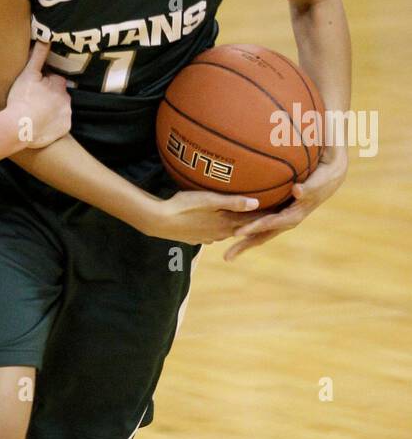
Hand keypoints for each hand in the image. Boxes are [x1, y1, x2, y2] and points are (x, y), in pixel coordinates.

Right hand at [5, 40, 70, 147]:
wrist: (19, 128)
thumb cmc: (21, 99)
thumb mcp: (28, 74)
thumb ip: (38, 56)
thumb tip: (46, 37)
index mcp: (59, 84)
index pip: (55, 80)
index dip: (44, 83)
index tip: (34, 89)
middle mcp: (67, 98)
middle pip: (59, 95)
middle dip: (50, 97)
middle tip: (34, 102)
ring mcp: (67, 114)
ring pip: (61, 109)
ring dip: (52, 110)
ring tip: (36, 114)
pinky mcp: (65, 128)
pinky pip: (62, 124)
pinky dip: (54, 123)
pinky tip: (42, 124)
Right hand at [144, 188, 261, 243]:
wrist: (158, 221)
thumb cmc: (183, 206)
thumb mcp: (209, 200)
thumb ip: (233, 202)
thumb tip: (257, 203)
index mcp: (226, 224)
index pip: (252, 219)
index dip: (267, 213)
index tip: (280, 207)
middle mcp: (220, 233)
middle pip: (242, 227)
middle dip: (255, 220)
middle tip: (269, 212)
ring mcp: (207, 237)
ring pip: (228, 231)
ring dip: (237, 226)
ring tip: (245, 218)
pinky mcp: (196, 238)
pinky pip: (214, 234)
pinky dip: (220, 228)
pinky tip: (218, 223)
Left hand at [222, 150, 347, 261]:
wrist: (329, 179)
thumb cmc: (323, 179)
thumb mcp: (318, 182)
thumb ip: (307, 188)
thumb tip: (297, 190)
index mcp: (293, 216)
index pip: (270, 224)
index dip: (254, 228)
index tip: (238, 233)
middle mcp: (285, 221)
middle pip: (262, 236)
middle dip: (245, 246)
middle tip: (227, 256)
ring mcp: (281, 219)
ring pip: (259, 233)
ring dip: (244, 243)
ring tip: (228, 254)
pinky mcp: (278, 214)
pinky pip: (259, 224)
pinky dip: (247, 230)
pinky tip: (232, 233)